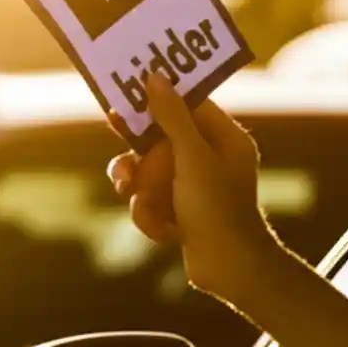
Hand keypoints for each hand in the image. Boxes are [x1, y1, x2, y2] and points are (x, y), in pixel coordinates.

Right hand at [107, 74, 347, 346]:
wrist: (229, 269)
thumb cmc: (217, 210)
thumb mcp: (192, 158)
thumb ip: (172, 117)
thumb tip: (155, 77)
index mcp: (225, 139)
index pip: (188, 104)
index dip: (158, 97)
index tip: (128, 92)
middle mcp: (212, 159)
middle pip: (161, 139)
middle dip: (137, 152)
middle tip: (118, 150)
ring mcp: (196, 188)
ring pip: (150, 173)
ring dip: (137, 186)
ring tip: (128, 192)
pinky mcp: (183, 213)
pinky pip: (153, 202)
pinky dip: (150, 215)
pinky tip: (162, 230)